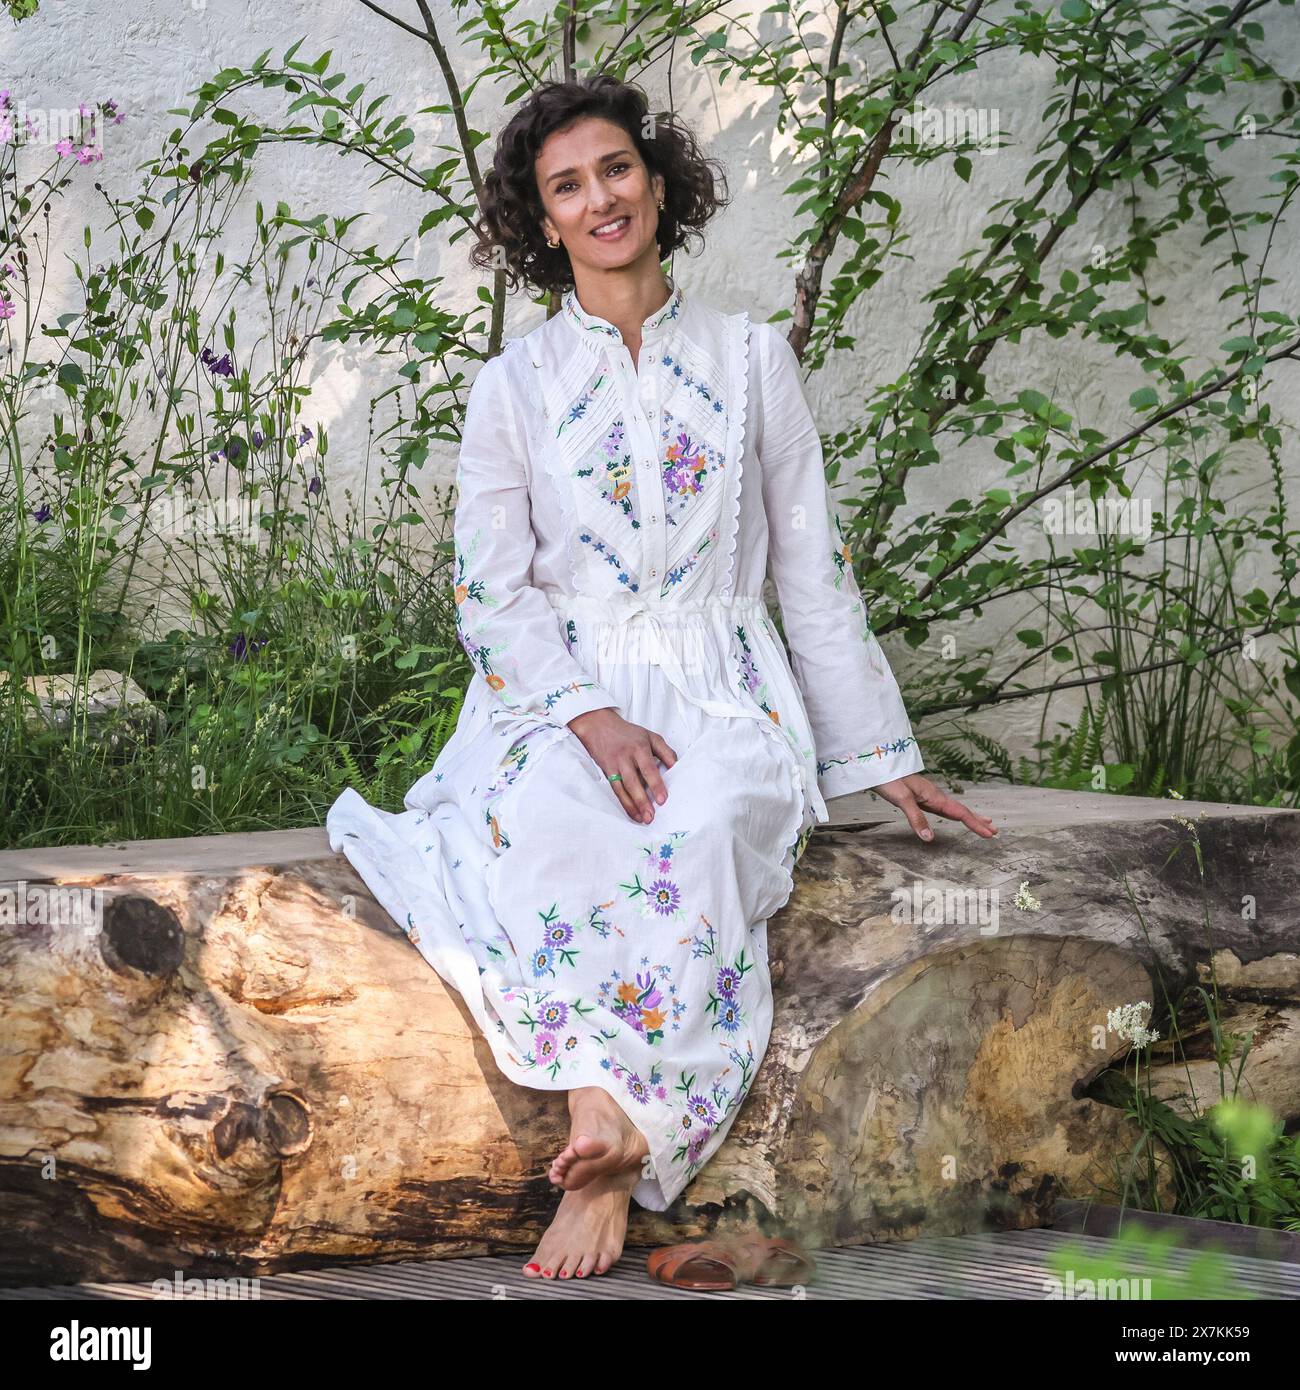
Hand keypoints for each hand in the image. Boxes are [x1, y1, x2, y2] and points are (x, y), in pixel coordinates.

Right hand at [567, 708, 676, 823]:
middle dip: (642, 800)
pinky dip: (624, 803)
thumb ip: (666, 752)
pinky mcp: (607, 772)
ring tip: (642, 819)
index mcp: (639, 748)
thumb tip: (677, 768)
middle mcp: (626, 758)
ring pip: (623, 789)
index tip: (662, 800)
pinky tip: (632, 813)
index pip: (648, 768)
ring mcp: (614, 766)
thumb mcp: (650, 736)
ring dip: (632, 806)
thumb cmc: (628, 733)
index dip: (655, 784)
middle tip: (651, 816)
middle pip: (633, 782)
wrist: (598, 725)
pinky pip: (616, 790)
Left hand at [869, 773, 996, 841]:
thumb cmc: (889, 780)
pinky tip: (954, 816)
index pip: (960, 812)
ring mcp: (929, 796)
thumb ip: (916, 818)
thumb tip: (930, 839)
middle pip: (961, 810)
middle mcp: (935, 795)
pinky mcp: (921, 797)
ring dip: (970, 817)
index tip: (989, 833)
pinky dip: (955, 814)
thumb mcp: (902, 799)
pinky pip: (944, 808)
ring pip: (954, 809)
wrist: (878, 766)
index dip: (975, 823)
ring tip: (983, 823)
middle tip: (994, 832)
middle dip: (977, 821)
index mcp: (934, 796)